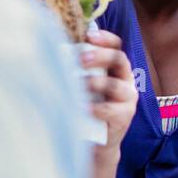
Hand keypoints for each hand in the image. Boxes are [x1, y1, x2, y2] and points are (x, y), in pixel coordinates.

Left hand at [80, 30, 137, 154]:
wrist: (96, 142)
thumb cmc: (85, 108)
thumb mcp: (82, 85)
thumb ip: (76, 69)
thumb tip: (50, 51)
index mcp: (115, 68)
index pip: (116, 46)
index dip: (105, 39)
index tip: (89, 35)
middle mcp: (125, 80)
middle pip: (120, 59)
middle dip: (101, 56)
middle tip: (81, 59)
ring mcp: (127, 99)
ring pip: (118, 86)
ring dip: (99, 82)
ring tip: (83, 85)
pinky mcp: (124, 118)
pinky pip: (112, 110)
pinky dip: (97, 108)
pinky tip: (83, 108)